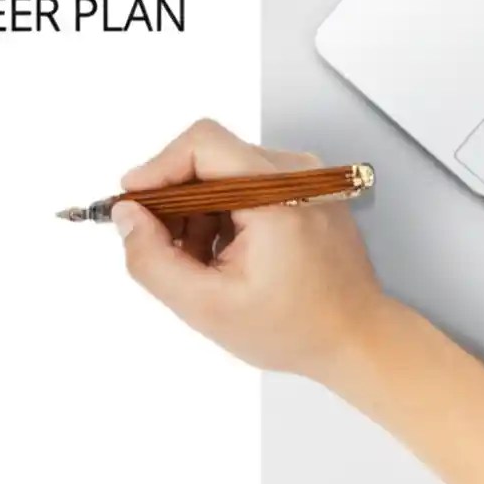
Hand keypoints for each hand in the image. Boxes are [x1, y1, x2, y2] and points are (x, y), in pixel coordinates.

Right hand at [112, 119, 386, 380]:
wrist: (357, 339)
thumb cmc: (293, 329)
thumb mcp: (207, 307)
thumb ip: (153, 260)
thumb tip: (126, 215)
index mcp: (278, 195)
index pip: (203, 145)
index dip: (157, 168)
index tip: (131, 202)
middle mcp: (296, 173)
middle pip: (209, 159)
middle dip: (175, 203)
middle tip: (163, 248)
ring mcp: (304, 178)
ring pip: (223, 173)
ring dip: (197, 213)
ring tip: (200, 263)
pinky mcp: (304, 188)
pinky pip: (244, 184)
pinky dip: (222, 215)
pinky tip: (224, 256)